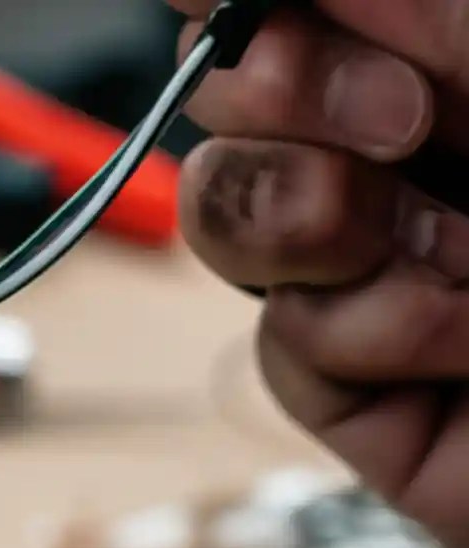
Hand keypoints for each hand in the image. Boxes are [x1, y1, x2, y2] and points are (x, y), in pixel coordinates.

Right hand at [169, 1, 468, 547]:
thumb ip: (454, 31)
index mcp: (462, 70)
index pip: (304, 10)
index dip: (240, 4)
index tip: (235, 1)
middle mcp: (409, 161)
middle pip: (229, 90)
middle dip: (286, 93)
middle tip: (409, 121)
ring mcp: (373, 270)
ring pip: (228, 209)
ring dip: (321, 222)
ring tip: (468, 260)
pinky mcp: (354, 384)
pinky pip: (281, 336)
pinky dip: (367, 335)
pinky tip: (465, 348)